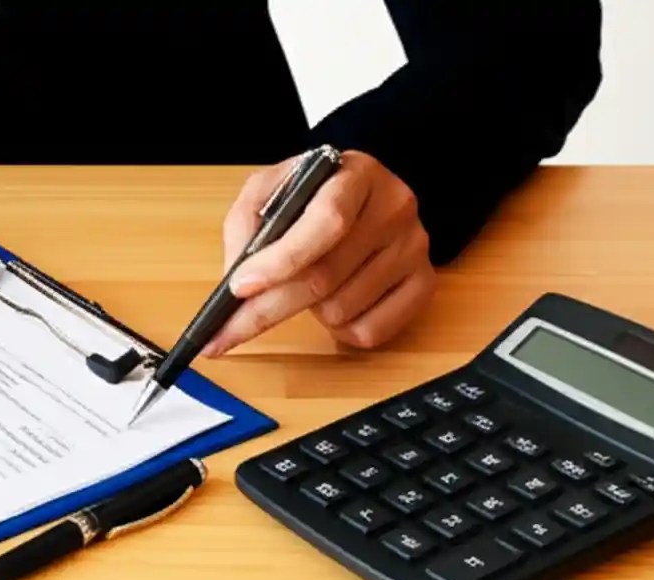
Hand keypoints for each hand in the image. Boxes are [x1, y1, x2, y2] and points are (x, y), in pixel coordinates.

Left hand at [204, 150, 435, 353]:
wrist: (364, 199)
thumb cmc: (310, 197)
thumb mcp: (269, 190)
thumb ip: (246, 223)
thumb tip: (237, 278)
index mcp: (355, 173)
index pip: (326, 220)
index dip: (281, 259)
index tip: (240, 287)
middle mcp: (394, 207)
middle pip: (326, 276)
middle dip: (269, 308)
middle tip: (229, 332)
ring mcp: (414, 247)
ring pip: (342, 309)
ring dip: (310, 313)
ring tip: (308, 288)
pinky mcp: (424, 283)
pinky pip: (371, 331)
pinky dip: (340, 331)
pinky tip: (335, 305)